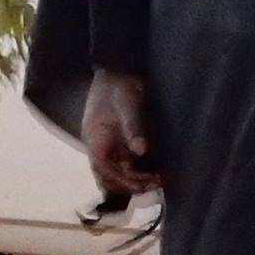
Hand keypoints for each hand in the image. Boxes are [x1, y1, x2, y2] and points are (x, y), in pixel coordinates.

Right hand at [82, 69, 160, 196]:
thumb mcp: (127, 103)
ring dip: (135, 179)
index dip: (124, 181)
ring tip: (159, 180)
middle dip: (132, 184)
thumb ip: (133, 126)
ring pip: (118, 172)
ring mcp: (108, 145)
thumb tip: (141, 150)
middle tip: (158, 183)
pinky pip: (125, 162)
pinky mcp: (118, 140)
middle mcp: (99, 147)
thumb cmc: (119, 85)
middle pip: (110, 176)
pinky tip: (154, 169)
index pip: (105, 171)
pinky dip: (138, 169)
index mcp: (95, 141)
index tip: (145, 185)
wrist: (117, 69)